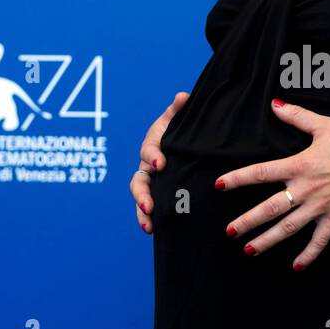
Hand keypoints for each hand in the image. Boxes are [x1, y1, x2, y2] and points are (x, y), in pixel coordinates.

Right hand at [131, 92, 188, 233]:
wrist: (190, 143)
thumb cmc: (182, 128)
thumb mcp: (181, 118)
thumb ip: (180, 108)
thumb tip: (183, 97)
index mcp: (154, 144)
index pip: (149, 150)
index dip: (153, 156)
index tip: (160, 163)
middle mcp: (148, 164)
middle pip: (139, 180)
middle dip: (142, 193)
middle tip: (149, 205)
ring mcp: (152, 181)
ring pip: (142, 197)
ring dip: (143, 212)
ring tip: (148, 225)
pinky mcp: (159, 193)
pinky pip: (150, 208)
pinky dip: (149, 219)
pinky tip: (154, 231)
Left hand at [216, 98, 329, 268]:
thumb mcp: (324, 125)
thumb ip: (297, 117)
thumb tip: (275, 105)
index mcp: (300, 165)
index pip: (261, 173)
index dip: (237, 179)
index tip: (218, 185)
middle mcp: (306, 189)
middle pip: (270, 208)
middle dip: (247, 221)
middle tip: (229, 231)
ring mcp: (321, 206)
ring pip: (288, 227)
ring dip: (268, 241)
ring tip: (249, 250)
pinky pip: (319, 240)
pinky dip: (308, 255)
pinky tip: (295, 266)